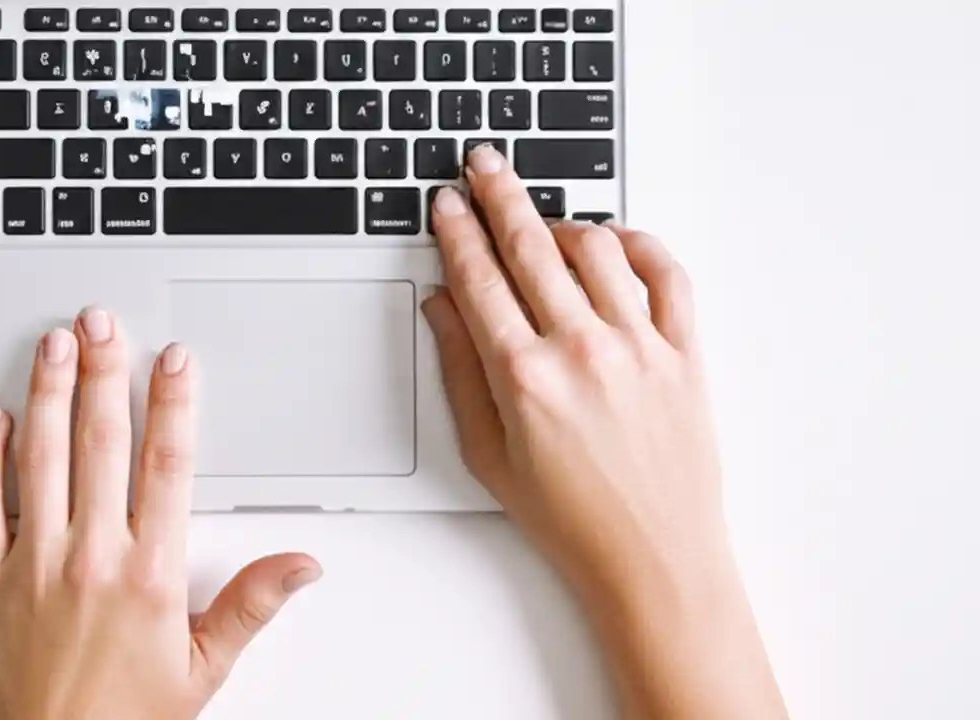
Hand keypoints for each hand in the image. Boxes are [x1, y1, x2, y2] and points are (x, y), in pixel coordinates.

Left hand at [0, 308, 320, 719]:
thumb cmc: (128, 718)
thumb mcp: (206, 667)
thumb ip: (253, 604)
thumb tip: (302, 565)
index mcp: (150, 572)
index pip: (166, 463)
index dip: (173, 402)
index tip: (174, 360)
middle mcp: (91, 556)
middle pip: (100, 442)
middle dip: (102, 372)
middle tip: (102, 322)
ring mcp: (35, 563)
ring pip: (39, 458)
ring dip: (45, 393)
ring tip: (52, 345)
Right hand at [424, 145, 785, 717]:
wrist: (653, 559)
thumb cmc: (570, 520)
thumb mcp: (488, 454)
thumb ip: (461, 372)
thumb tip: (444, 308)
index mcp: (524, 376)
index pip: (480, 278)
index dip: (457, 232)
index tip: (447, 202)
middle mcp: (582, 350)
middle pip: (532, 246)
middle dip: (501, 195)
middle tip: (484, 164)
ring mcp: (639, 346)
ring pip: (598, 248)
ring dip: (564, 220)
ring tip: (545, 220)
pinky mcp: (685, 354)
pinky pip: (667, 275)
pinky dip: (642, 245)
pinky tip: (618, 241)